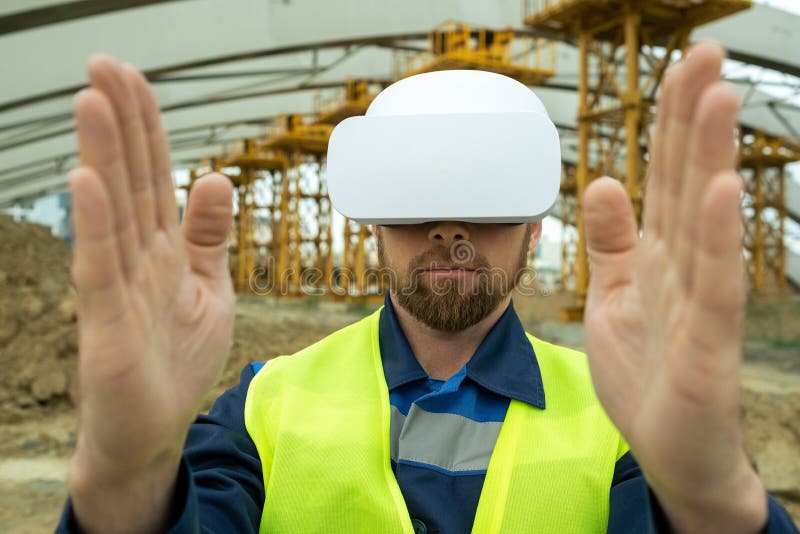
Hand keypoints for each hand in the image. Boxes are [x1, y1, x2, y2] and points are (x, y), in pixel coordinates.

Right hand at [68, 56, 233, 532]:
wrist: (155, 429)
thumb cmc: (176, 358)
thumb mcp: (208, 288)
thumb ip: (208, 236)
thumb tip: (215, 178)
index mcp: (162, 249)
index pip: (154, 176)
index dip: (147, 127)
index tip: (131, 77)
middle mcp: (136, 260)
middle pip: (129, 181)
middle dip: (120, 124)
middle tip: (103, 66)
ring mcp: (119, 290)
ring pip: (112, 214)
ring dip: (103, 158)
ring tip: (91, 103)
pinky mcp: (107, 328)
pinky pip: (102, 270)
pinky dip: (96, 226)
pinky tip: (89, 183)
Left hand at [582, 42, 766, 532]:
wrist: (669, 451)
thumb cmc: (646, 375)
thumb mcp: (613, 298)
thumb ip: (611, 243)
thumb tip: (603, 181)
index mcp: (659, 257)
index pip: (665, 177)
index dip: (668, 123)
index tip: (678, 66)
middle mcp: (685, 271)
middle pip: (688, 183)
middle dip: (693, 120)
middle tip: (705, 54)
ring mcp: (701, 307)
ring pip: (705, 223)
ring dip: (710, 160)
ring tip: (718, 98)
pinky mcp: (708, 350)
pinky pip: (713, 288)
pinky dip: (715, 240)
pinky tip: (719, 192)